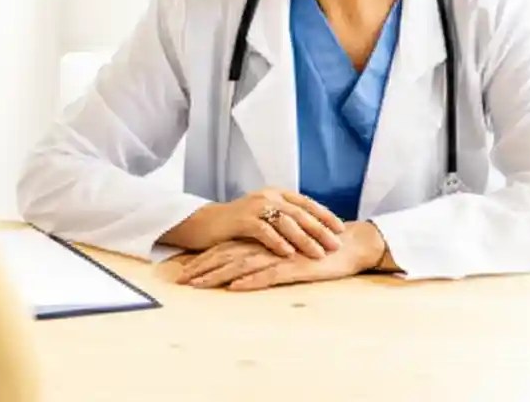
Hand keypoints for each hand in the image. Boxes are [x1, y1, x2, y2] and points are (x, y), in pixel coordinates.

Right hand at [158, 188, 345, 258]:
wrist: (206, 224)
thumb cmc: (238, 224)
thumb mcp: (265, 217)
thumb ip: (285, 219)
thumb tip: (314, 231)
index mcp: (276, 194)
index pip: (306, 203)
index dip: (325, 215)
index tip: (342, 228)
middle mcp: (268, 196)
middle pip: (300, 213)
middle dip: (320, 230)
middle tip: (336, 245)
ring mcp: (254, 206)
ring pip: (285, 222)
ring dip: (304, 239)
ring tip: (318, 253)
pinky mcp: (242, 220)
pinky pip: (264, 231)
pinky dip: (278, 242)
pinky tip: (289, 254)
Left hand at [176, 221, 388, 290]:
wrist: (348, 244)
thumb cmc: (315, 250)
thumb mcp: (284, 252)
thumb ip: (264, 254)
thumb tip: (241, 267)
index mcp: (261, 242)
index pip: (226, 249)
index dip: (204, 260)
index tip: (183, 272)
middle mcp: (265, 246)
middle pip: (227, 256)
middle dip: (202, 268)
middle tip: (181, 280)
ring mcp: (279, 256)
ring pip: (242, 265)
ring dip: (218, 275)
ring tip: (198, 284)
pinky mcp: (294, 266)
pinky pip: (268, 274)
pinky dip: (250, 281)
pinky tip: (235, 288)